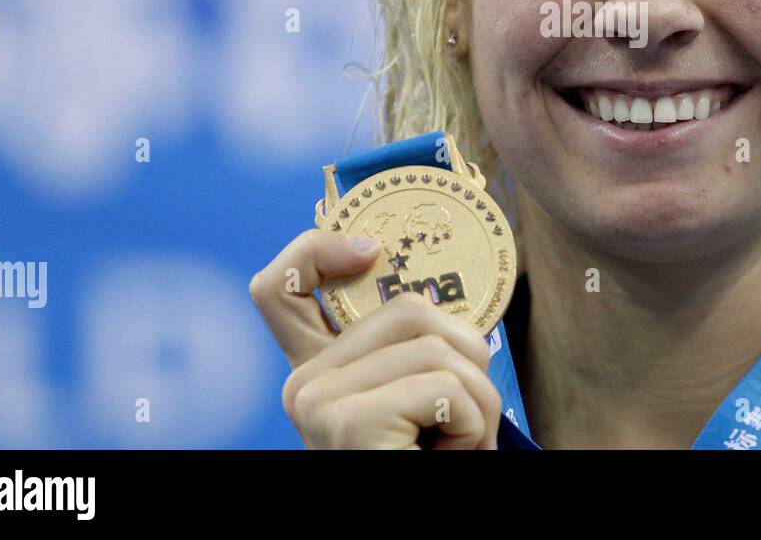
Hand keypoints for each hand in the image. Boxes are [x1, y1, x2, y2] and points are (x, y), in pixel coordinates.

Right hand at [250, 229, 501, 448]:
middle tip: (459, 416)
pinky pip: (448, 389)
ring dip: (480, 401)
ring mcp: (317, 402)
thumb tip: (442, 298)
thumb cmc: (428, 463)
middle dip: (466, 356)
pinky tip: (447, 459)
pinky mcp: (346, 423)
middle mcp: (302, 385)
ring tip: (454, 446)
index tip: (373, 250)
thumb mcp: (417, 400)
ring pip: (439, 348)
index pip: (280, 286)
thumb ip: (408, 349)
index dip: (317, 248)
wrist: (418, 527)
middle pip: (408, 308)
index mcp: (317, 373)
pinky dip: (474, 428)